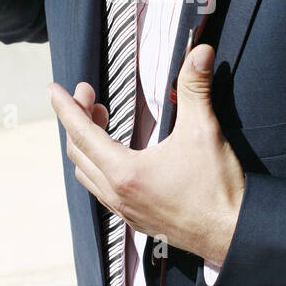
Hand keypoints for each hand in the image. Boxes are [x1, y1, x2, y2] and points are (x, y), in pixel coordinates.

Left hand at [47, 44, 245, 265]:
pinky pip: (101, 191)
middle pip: (78, 152)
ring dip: (85, 145)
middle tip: (90, 96)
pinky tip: (115, 156)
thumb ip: (195, 88)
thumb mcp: (204, 131)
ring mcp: (125, 211)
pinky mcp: (136, 220)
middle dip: (77, 119)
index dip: (65, 107)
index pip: (81, 132)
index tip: (52, 88)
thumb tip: (200, 51)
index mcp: (125, 172)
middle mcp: (117, 194)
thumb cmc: (217, 188)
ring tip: (101, 120)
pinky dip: (97, 166)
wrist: (233, 233)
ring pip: (87, 174)